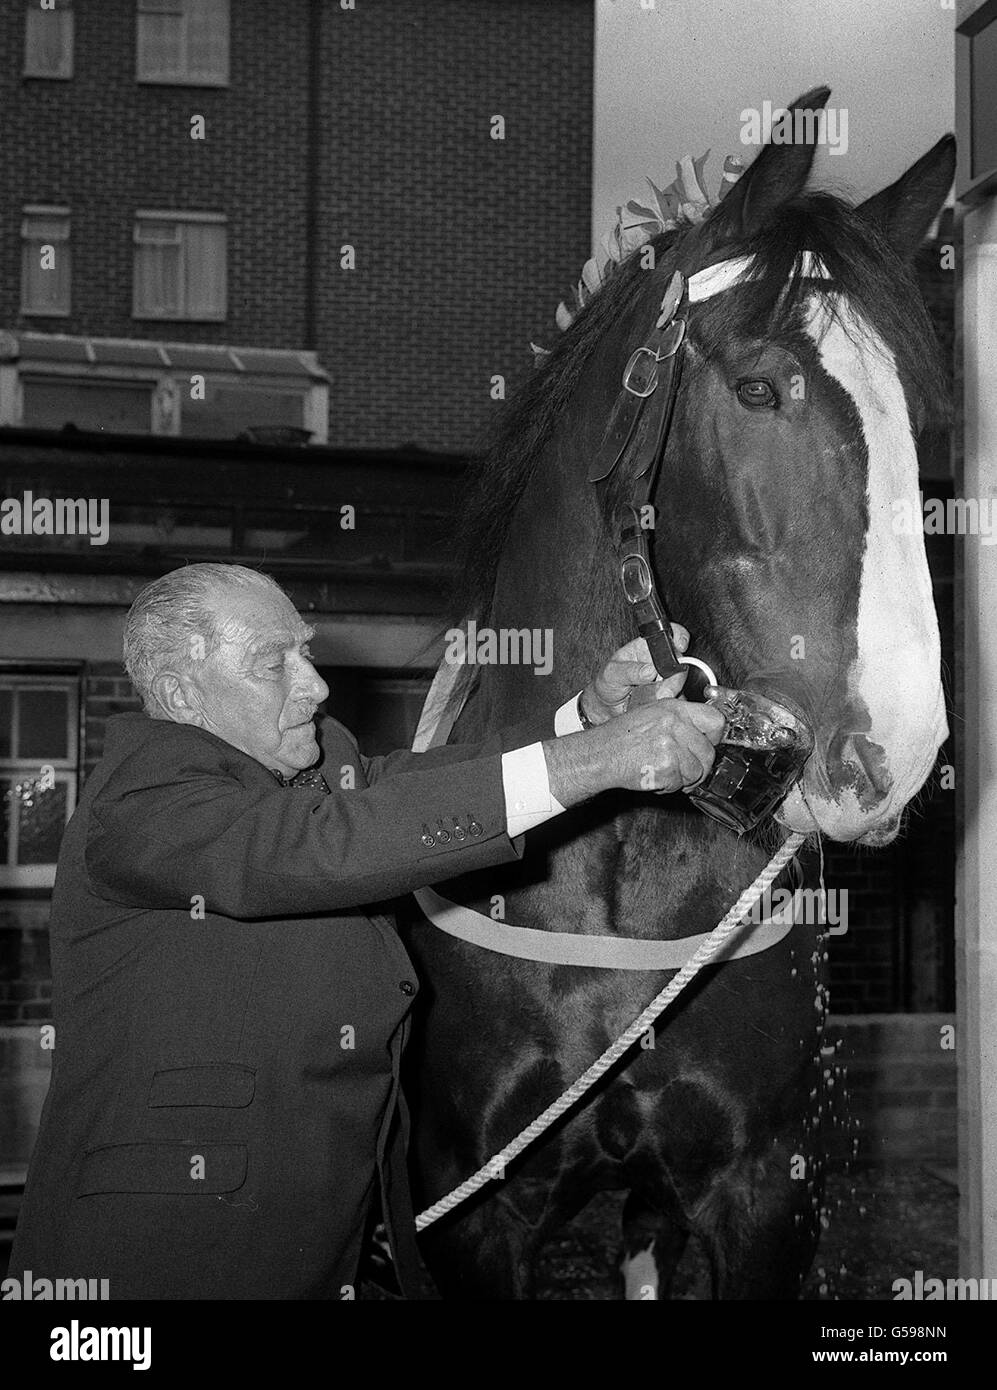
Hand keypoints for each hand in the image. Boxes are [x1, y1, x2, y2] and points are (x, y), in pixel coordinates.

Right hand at [543, 696, 726, 806]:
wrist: (600, 754)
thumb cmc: (622, 737)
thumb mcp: (651, 713)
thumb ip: (680, 719)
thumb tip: (708, 730)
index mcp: (674, 709)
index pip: (715, 720)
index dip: (716, 737)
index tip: (709, 745)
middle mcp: (675, 724)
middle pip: (708, 752)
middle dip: (699, 767)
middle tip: (684, 770)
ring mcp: (671, 746)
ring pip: (697, 772)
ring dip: (683, 779)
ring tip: (664, 772)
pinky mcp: (666, 767)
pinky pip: (681, 784)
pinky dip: (670, 787)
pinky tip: (655, 777)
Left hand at [579, 630, 690, 724]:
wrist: (606, 706)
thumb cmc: (608, 683)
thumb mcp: (612, 674)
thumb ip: (629, 671)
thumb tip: (649, 670)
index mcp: (645, 646)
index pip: (669, 633)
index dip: (679, 637)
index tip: (680, 646)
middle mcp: (659, 660)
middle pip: (680, 661)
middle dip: (674, 677)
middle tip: (662, 691)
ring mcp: (666, 678)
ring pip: (680, 682)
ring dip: (670, 692)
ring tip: (652, 698)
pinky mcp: (669, 694)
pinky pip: (678, 697)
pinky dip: (669, 701)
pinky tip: (655, 702)